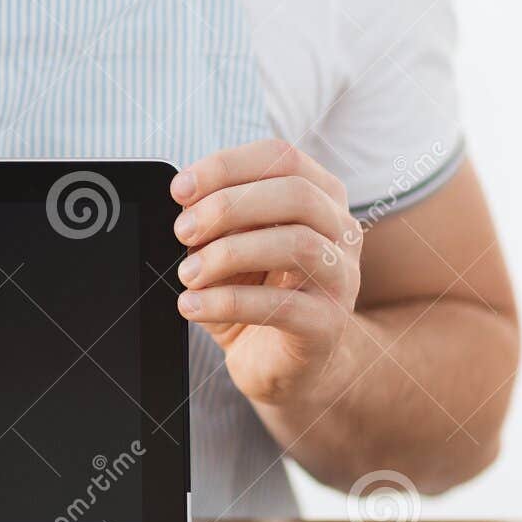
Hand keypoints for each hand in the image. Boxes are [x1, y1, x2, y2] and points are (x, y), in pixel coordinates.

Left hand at [171, 139, 362, 405]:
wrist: (284, 364)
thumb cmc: (256, 295)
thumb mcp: (231, 248)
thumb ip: (218, 222)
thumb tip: (187, 203)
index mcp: (320, 197)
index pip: (281, 157)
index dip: (227, 166)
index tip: (180, 189)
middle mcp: (340, 231)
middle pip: (294, 193)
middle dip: (228, 206)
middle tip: (182, 231)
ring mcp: (341, 278)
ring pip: (296, 245)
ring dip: (228, 254)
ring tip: (187, 274)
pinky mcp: (327, 325)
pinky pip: (281, 307)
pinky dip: (227, 302)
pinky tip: (192, 306)